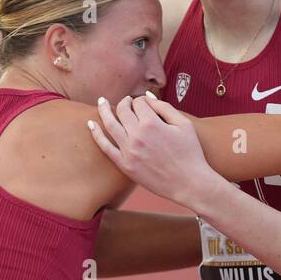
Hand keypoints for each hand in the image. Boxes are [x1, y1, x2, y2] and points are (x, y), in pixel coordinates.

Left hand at [87, 93, 218, 209]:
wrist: (189, 183)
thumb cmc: (190, 152)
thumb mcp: (183, 124)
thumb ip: (164, 107)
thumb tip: (147, 96)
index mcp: (152, 123)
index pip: (139, 103)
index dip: (142, 100)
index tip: (146, 104)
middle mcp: (137, 135)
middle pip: (123, 110)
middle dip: (125, 102)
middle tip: (126, 101)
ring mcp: (129, 151)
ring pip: (110, 124)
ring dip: (104, 110)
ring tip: (101, 102)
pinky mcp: (125, 165)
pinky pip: (105, 147)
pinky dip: (96, 134)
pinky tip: (90, 124)